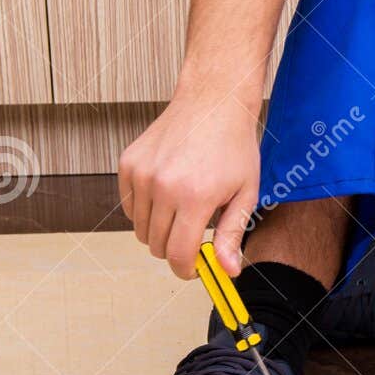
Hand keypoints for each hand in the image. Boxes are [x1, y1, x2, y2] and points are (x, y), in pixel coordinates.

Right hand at [117, 93, 259, 279]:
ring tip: (184, 209)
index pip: (178, 254)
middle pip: (156, 245)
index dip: (186, 269)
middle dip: (175, 249)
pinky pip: (129, 206)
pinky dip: (145, 210)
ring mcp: (141, 174)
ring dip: (160, 229)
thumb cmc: (234, 146)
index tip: (194, 269)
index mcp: (195, 197)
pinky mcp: (128, 164)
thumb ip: (233, 234)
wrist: (213, 103)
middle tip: (194, 235)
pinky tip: (168, 194)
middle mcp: (163, 186)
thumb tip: (228, 270)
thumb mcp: (245, 192)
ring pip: (140, 229)